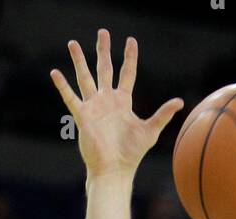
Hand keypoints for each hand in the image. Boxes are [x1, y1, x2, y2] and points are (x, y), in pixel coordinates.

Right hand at [51, 30, 182, 177]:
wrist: (115, 170)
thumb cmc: (132, 154)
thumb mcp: (150, 131)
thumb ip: (163, 114)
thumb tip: (180, 101)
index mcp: (123, 102)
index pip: (127, 74)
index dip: (129, 57)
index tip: (131, 41)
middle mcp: (107, 101)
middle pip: (104, 69)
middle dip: (103, 51)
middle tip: (103, 32)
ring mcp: (94, 107)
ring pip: (85, 78)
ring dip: (79, 61)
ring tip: (72, 43)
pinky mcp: (83, 116)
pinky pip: (71, 98)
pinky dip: (63, 86)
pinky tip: (55, 72)